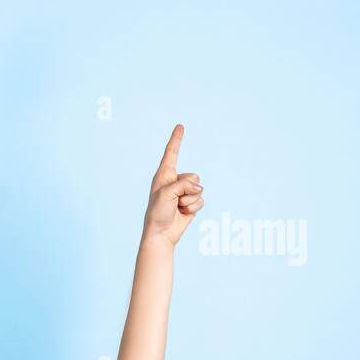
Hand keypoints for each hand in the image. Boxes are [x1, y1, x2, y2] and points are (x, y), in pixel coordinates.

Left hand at [143, 124, 203, 244]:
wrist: (161, 233)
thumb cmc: (157, 213)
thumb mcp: (166, 194)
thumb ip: (183, 184)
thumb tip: (198, 187)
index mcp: (164, 175)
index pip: (172, 153)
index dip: (176, 139)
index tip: (180, 126)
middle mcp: (175, 181)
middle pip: (194, 176)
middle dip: (188, 189)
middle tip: (175, 201)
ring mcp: (184, 192)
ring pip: (199, 189)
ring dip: (190, 200)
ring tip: (177, 208)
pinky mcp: (191, 202)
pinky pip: (201, 200)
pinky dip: (194, 207)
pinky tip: (183, 213)